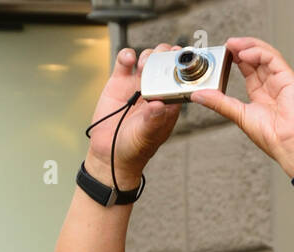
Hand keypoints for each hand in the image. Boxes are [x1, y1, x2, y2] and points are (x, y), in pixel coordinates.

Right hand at [84, 45, 181, 187]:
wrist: (109, 153)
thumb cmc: (134, 148)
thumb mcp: (146, 136)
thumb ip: (153, 120)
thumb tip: (160, 104)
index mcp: (169, 103)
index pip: (181, 80)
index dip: (184, 67)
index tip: (184, 58)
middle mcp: (155, 90)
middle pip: (165, 63)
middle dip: (167, 55)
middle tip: (164, 56)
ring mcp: (138, 84)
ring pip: (148, 58)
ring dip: (149, 56)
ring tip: (145, 64)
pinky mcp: (119, 81)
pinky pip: (125, 62)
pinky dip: (127, 55)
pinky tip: (129, 59)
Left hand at [189, 37, 293, 177]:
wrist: (289, 144)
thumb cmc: (272, 137)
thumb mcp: (238, 115)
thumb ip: (219, 102)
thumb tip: (198, 95)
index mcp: (261, 94)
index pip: (249, 69)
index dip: (236, 58)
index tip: (223, 53)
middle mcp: (272, 85)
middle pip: (257, 58)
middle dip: (241, 48)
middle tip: (226, 44)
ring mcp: (281, 80)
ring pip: (265, 53)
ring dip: (248, 46)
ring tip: (233, 44)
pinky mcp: (288, 77)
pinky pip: (273, 58)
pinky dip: (258, 52)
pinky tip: (244, 53)